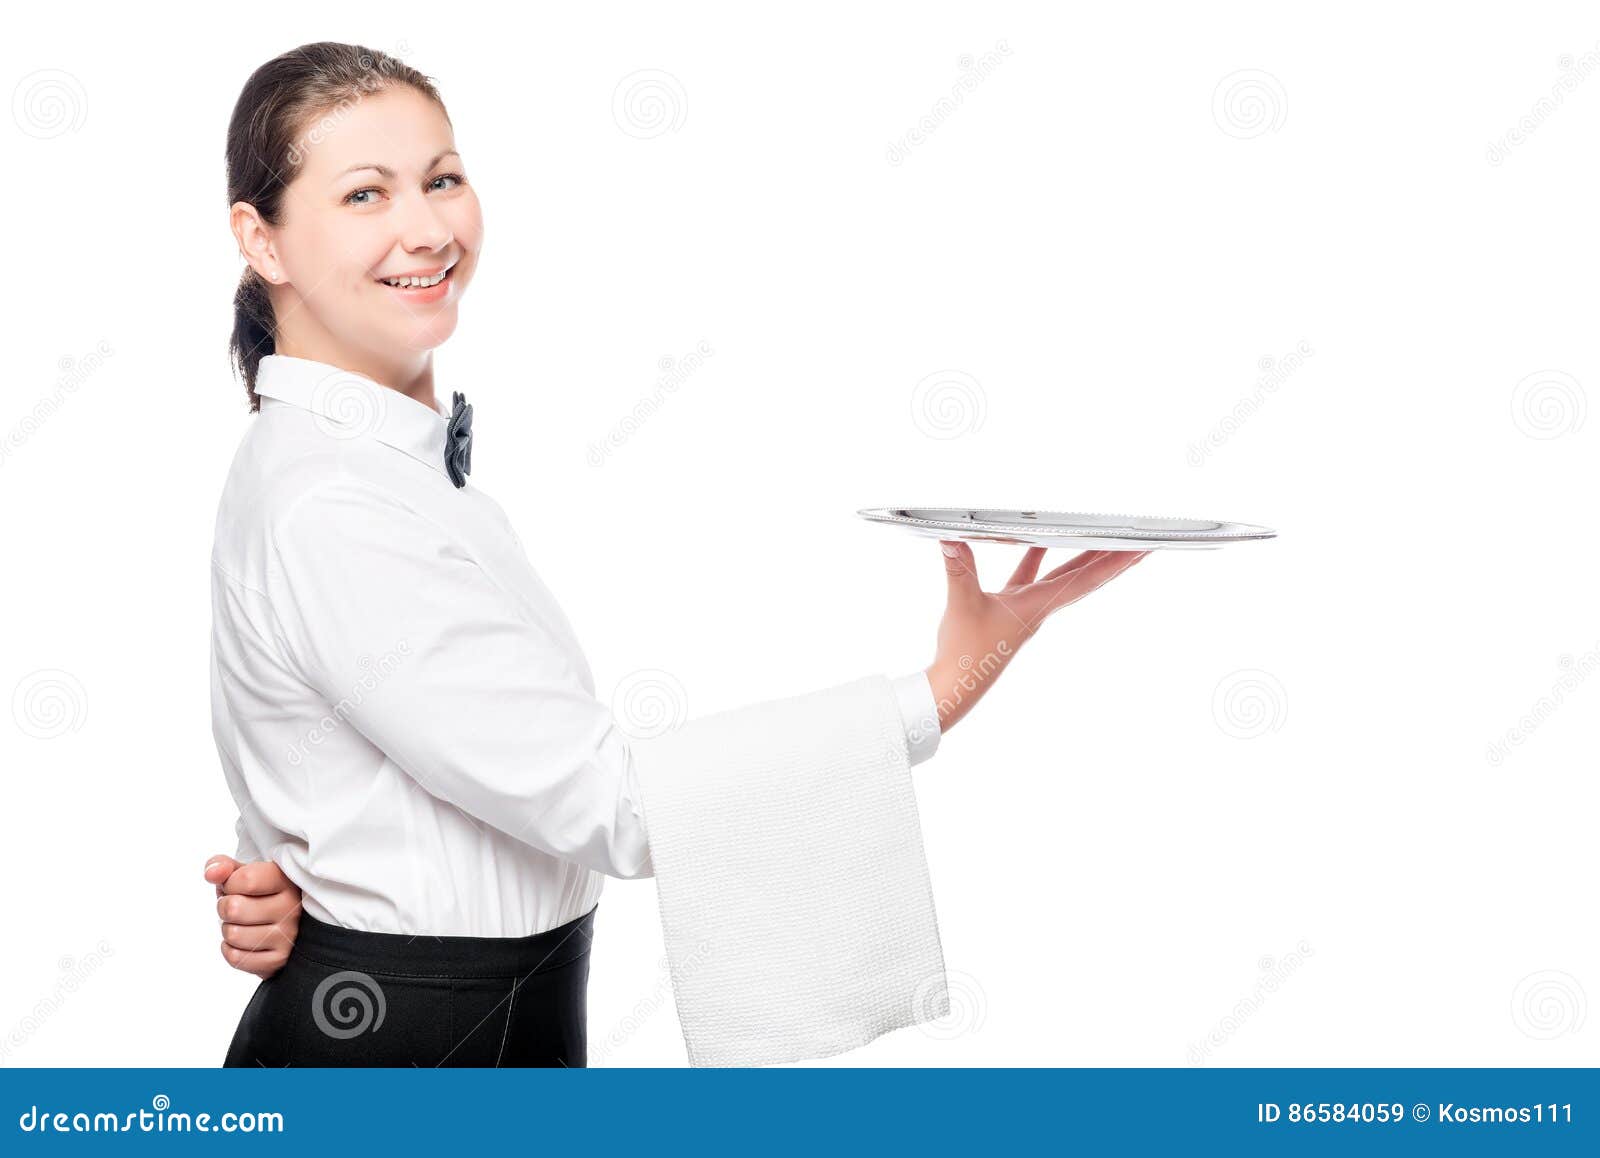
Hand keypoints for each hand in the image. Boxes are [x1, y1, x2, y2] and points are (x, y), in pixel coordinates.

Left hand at [202, 854, 301, 978]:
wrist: (281, 926)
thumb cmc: (258, 895)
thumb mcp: (244, 874)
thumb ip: (224, 866)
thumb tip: (212, 873)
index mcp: (285, 880)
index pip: (245, 879)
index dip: (230, 884)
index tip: (238, 887)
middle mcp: (291, 907)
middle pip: (234, 908)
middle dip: (225, 908)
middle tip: (237, 908)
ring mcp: (287, 935)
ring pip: (233, 935)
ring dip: (228, 930)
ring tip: (243, 925)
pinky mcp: (279, 959)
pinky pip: (236, 958)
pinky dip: (231, 950)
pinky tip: (244, 942)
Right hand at [925, 541, 1151, 730]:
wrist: (958, 683)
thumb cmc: (967, 654)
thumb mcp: (963, 605)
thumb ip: (959, 569)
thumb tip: (951, 540)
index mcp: (1039, 606)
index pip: (1088, 579)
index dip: (1116, 562)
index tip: (1143, 547)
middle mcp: (1041, 606)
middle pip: (1086, 575)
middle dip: (1112, 556)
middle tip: (1138, 537)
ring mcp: (1028, 608)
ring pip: (1063, 575)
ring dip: (1081, 555)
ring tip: (1099, 534)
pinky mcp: (1010, 608)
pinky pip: (1032, 575)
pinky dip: (1037, 557)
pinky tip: (1037, 541)